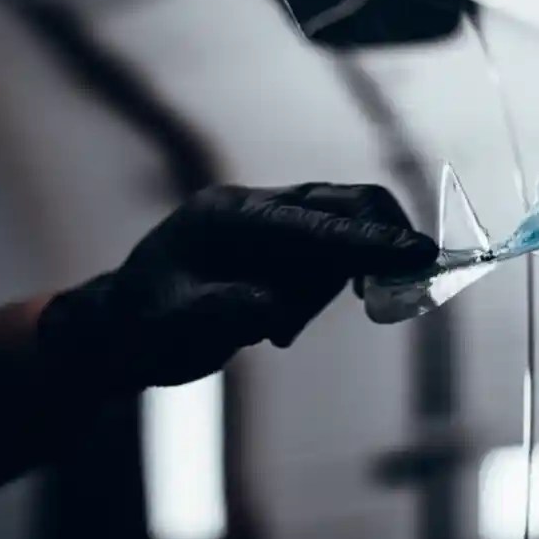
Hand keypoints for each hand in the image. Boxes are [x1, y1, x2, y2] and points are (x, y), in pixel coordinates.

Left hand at [39, 183, 435, 389]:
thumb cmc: (140, 329)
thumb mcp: (171, 327)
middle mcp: (251, 210)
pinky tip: (277, 329)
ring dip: (330, 286)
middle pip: (338, 201)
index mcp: (226, 216)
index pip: (311, 222)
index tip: (417, 253)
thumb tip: (273, 309)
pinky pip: (323, 263)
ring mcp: (266, 228)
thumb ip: (219, 311)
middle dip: (378, 237)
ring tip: (280, 331)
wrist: (121, 336)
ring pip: (337, 238)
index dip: (367, 238)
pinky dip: (317, 296)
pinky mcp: (276, 251)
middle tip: (405, 279)